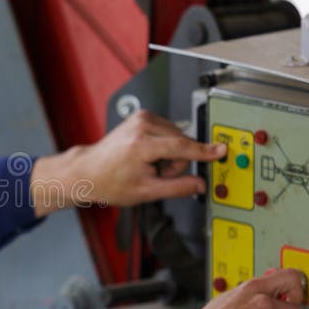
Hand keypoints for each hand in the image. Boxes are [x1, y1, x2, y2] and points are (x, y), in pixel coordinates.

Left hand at [30, 110, 225, 215]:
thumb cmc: (109, 181)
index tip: (221, 150)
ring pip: (176, 138)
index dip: (204, 151)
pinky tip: (146, 156)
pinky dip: (162, 147)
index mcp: (142, 143)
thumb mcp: (146, 192)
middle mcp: (142, 125)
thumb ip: (177, 188)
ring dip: (169, 155)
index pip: (182, 146)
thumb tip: (199, 185)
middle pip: (182, 144)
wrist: (88, 171)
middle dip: (175, 163)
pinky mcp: (142, 117)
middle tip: (155, 174)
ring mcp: (141, 118)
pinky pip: (167, 133)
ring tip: (148, 166)